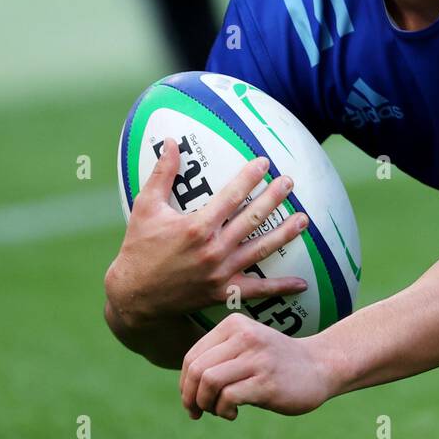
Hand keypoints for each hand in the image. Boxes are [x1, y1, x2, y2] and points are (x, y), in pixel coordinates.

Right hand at [106, 138, 310, 326]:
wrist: (134, 296)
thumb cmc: (139, 249)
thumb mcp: (145, 208)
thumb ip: (162, 174)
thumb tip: (170, 141)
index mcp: (196, 227)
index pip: (231, 196)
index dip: (250, 177)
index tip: (264, 163)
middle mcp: (213, 249)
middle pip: (253, 218)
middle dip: (274, 198)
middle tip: (289, 182)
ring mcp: (221, 272)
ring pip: (261, 249)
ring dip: (285, 233)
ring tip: (304, 219)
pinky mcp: (224, 292)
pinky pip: (258, 290)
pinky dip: (281, 287)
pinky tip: (302, 283)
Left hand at [180, 314, 338, 419]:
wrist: (320, 366)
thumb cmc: (276, 362)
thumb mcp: (247, 346)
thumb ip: (218, 356)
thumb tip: (185, 387)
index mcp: (235, 325)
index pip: (192, 356)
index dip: (184, 383)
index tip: (191, 399)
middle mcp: (246, 336)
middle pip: (196, 369)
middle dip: (189, 397)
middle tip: (197, 411)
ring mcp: (258, 358)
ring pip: (209, 381)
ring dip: (205, 404)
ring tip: (217, 411)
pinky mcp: (267, 381)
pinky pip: (228, 397)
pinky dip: (223, 411)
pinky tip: (233, 413)